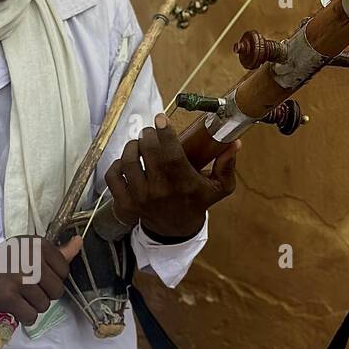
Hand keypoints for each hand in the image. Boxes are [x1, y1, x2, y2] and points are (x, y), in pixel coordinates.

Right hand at [0, 234, 82, 325]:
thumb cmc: (5, 263)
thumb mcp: (30, 251)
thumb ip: (57, 251)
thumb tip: (79, 242)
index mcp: (38, 245)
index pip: (64, 270)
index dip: (53, 278)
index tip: (37, 275)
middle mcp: (31, 260)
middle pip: (57, 290)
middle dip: (44, 294)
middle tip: (27, 288)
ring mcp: (21, 280)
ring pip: (44, 305)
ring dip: (33, 305)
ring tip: (20, 296)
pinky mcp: (10, 298)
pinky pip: (31, 316)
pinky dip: (25, 316)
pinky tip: (16, 307)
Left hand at [105, 113, 240, 238]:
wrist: (176, 229)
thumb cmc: (196, 201)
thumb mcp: (218, 187)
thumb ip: (227, 166)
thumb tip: (235, 142)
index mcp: (182, 184)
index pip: (169, 153)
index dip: (164, 133)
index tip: (161, 119)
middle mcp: (158, 190)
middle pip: (146, 151)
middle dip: (147, 136)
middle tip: (151, 133)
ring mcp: (139, 197)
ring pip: (127, 161)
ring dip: (132, 147)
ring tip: (140, 145)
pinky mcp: (124, 203)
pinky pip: (112, 176)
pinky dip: (116, 164)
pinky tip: (127, 162)